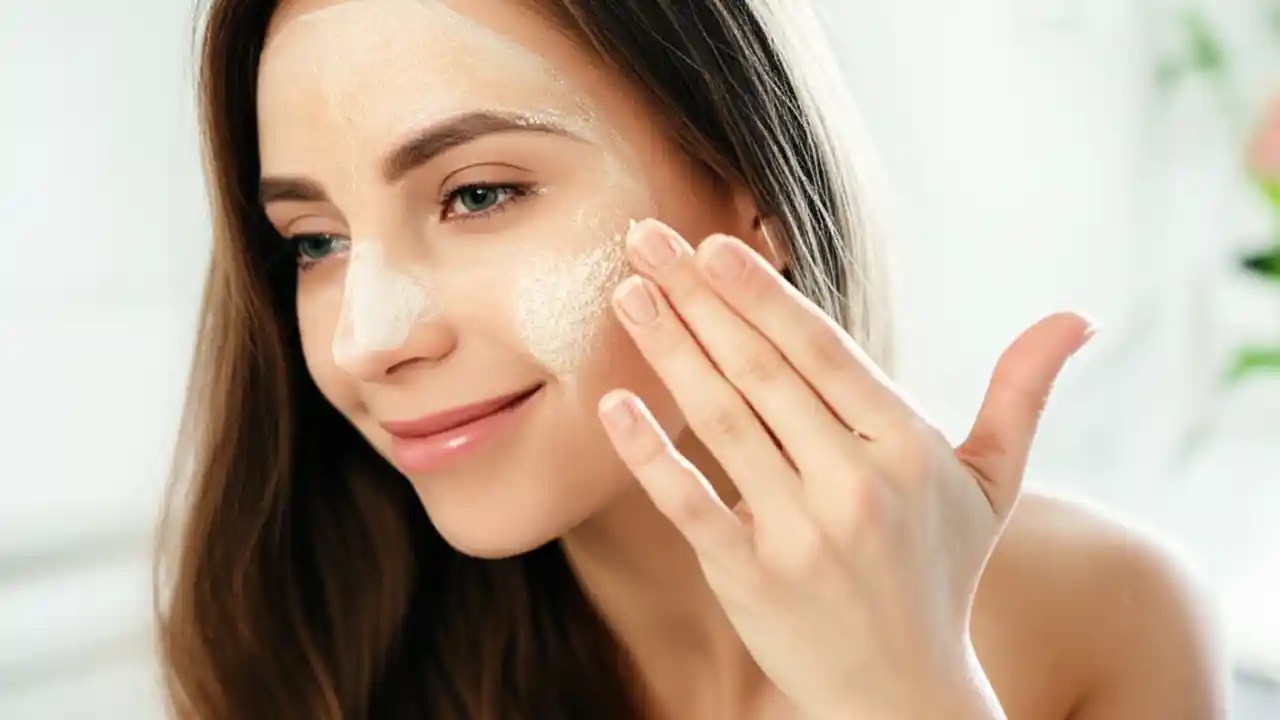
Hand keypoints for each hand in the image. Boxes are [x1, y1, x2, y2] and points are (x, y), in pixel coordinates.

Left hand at [597, 218, 1094, 717]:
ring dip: (669, 351)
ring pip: (724, 422)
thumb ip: (1023, 393)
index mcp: (907, 447)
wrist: (905, 694)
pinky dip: (650, 454)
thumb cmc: (941, 574)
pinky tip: (612, 405)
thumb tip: (1079, 317)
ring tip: (627, 294)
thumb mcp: (993, 484)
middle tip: (644, 239)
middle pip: (763, 371)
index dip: (764, 294)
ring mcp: (800, 533)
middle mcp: (856, 484)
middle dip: (698, 298)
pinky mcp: (750, 577)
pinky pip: (690, 504)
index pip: (824, 351)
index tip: (712, 244)